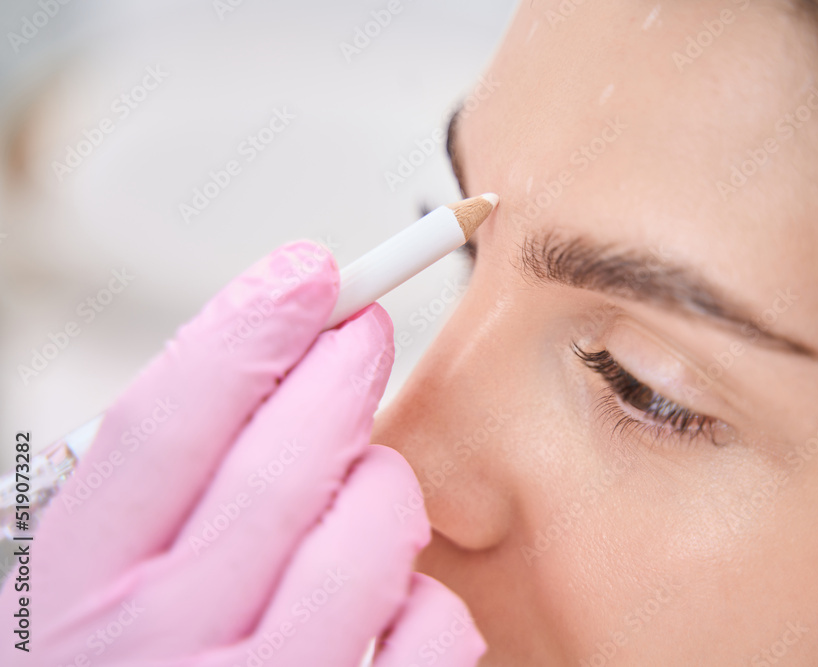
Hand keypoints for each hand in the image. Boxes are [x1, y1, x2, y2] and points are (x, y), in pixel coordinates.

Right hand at [0, 242, 485, 665]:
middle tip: (360, 335)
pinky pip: (433, 630)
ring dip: (386, 487)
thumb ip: (156, 492)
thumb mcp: (90, 581)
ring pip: (370, 538)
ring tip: (369, 484)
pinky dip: (429, 593)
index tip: (307, 270)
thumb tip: (270, 361)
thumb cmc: (126, 664)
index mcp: (72, 592)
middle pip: (279, 468)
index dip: (250, 327)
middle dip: (338, 375)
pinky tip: (393, 590)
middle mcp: (156, 648)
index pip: (166, 425)